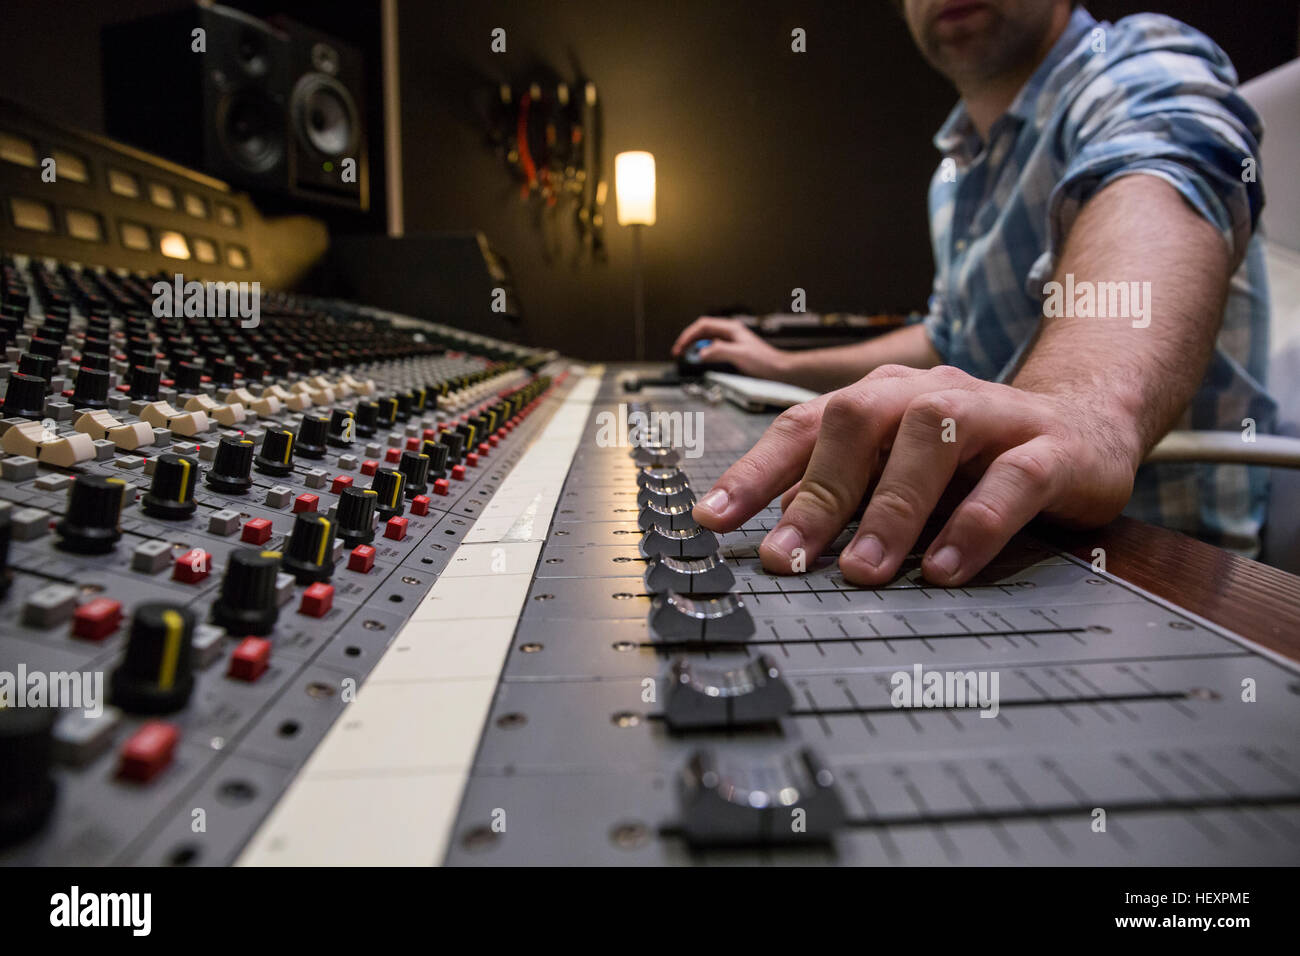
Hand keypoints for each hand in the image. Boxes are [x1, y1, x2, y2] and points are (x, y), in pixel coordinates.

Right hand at [671, 316, 787, 379]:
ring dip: (694, 347)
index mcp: (730, 328)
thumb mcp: (740, 355)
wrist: (778, 370)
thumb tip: (701, 353)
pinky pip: (712, 348)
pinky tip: (700, 359)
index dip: (688, 335)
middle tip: (677, 352)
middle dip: (688, 340)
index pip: (702, 325)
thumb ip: (719, 351)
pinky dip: (703, 353)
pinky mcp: (731, 350)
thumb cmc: (764, 361)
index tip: (680, 347)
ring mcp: (730, 341)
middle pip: (702, 331)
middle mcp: (729, 332)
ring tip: (685, 356)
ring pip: (706, 340)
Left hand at [692, 365, 1140, 585]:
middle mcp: (927, 394)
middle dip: (815, 494)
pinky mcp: (1050, 449)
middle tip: (784, 559)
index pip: (804, 426)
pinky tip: (945, 570)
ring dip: (890, 510)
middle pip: (857, 425)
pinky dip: (975, 524)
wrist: (1086, 423)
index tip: (711, 520)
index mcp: (880, 398)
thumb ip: (846, 489)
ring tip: (862, 573)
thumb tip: (776, 528)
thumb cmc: (973, 456)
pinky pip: (1010, 481)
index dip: (754, 471)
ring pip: (928, 442)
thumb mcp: (900, 467)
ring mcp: (990, 415)